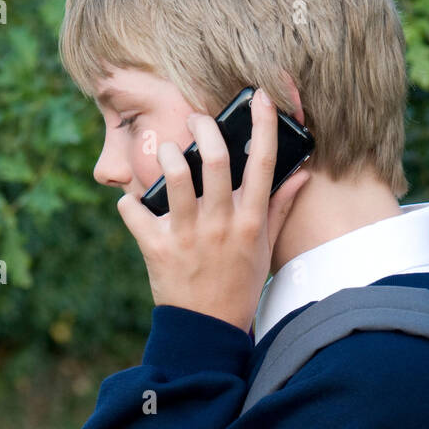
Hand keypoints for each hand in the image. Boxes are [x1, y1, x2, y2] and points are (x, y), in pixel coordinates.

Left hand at [115, 88, 310, 333]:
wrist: (208, 330)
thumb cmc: (238, 286)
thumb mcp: (264, 249)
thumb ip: (279, 208)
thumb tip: (300, 174)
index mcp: (249, 221)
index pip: (264, 164)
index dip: (264, 125)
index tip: (261, 98)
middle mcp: (220, 224)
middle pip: (217, 160)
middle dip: (205, 128)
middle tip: (196, 120)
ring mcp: (188, 236)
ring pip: (175, 177)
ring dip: (166, 155)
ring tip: (164, 150)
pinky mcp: (158, 248)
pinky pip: (134, 211)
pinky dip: (128, 201)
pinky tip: (132, 201)